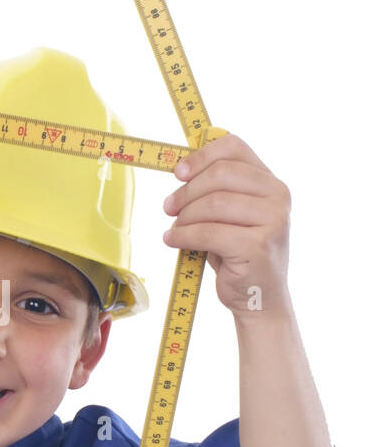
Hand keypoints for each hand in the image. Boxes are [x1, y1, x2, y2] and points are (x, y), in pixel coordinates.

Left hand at [161, 133, 291, 320]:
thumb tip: (182, 166)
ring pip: (212, 204)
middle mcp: (277, 197)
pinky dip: (183, 235)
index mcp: (270, 182)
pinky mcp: (257, 246)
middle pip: (220, 175)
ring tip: (175, 228)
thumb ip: (217, 189)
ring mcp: (272, 221)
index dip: (202, 156)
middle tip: (169, 207)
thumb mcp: (231, 215)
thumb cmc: (239, 253)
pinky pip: (208, 232)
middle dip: (187, 191)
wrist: (259, 299)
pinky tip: (172, 239)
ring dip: (184, 216)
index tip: (179, 172)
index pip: (235, 148)